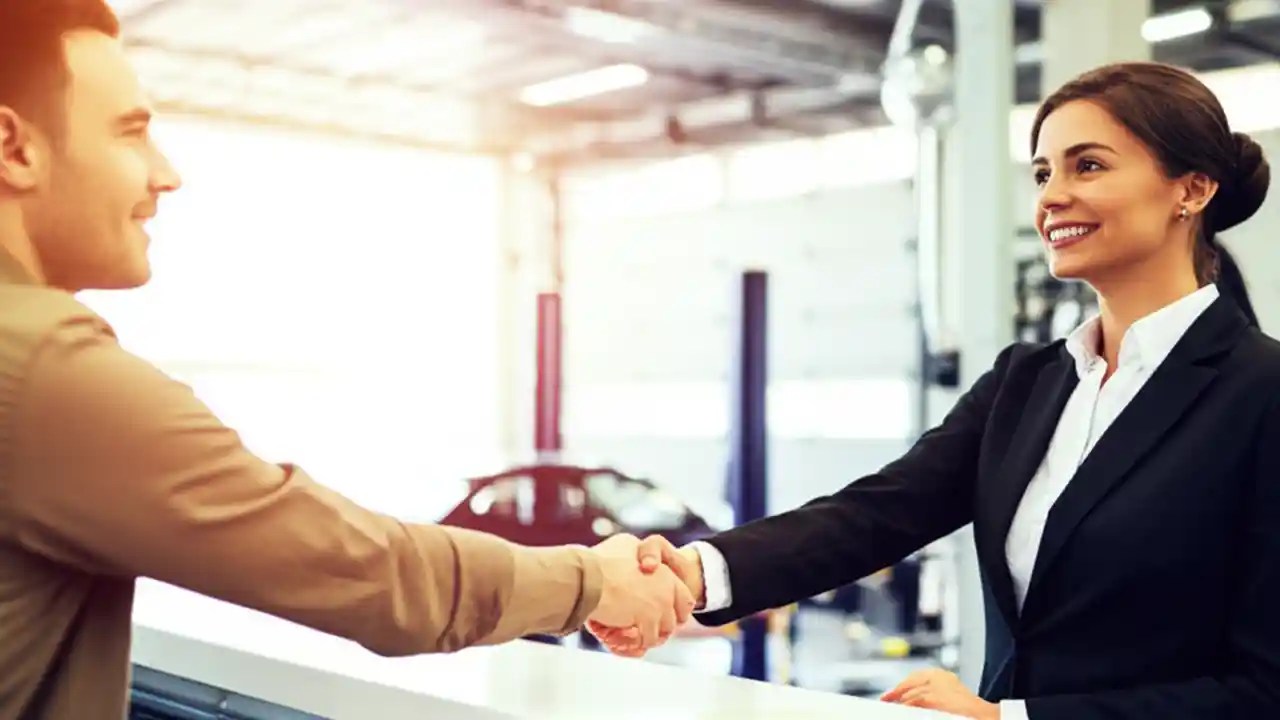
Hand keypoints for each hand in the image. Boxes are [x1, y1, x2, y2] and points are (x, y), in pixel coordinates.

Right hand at [587, 534, 694, 654]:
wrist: (588, 576)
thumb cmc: (600, 562)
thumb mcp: (627, 547)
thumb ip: (639, 557)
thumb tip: (641, 561)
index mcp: (664, 572)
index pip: (685, 599)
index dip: (676, 612)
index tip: (665, 618)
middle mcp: (667, 586)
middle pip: (676, 618)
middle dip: (664, 627)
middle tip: (649, 631)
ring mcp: (659, 602)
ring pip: (664, 630)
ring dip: (651, 635)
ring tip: (635, 635)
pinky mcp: (648, 617)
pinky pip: (649, 638)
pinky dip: (639, 642)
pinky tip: (628, 637)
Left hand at [880, 669, 998, 719]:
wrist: (984, 716)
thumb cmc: (969, 711)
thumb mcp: (949, 695)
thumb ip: (931, 692)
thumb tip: (909, 700)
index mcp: (941, 674)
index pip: (914, 677)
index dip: (900, 687)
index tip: (889, 695)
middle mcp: (937, 676)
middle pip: (908, 683)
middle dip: (896, 693)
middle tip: (885, 701)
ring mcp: (933, 686)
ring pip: (908, 694)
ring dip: (898, 703)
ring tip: (890, 708)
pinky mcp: (931, 697)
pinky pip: (911, 703)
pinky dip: (904, 708)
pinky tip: (899, 712)